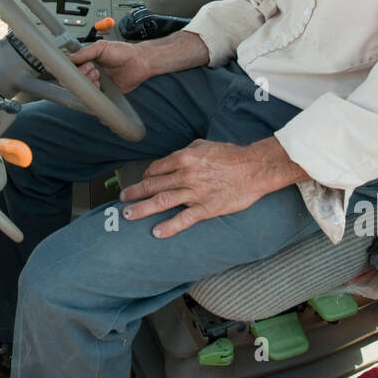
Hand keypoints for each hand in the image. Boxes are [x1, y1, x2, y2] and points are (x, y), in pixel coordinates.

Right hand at [68, 39, 153, 93]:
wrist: (139, 62)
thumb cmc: (124, 52)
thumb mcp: (102, 46)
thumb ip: (85, 52)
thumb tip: (70, 58)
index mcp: (89, 59)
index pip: (73, 65)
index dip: (74, 66)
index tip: (79, 65)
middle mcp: (91, 70)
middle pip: (76, 77)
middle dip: (82, 73)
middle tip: (92, 68)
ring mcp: (97, 81)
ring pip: (83, 86)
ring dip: (88, 81)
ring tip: (98, 74)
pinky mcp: (104, 91)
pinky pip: (93, 95)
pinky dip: (93, 91)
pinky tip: (99, 84)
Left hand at [118, 136, 307, 237]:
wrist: (255, 168)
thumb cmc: (231, 155)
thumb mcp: (204, 145)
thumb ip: (185, 152)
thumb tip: (171, 160)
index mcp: (184, 158)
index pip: (156, 169)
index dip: (146, 176)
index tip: (141, 182)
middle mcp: (186, 175)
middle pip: (153, 185)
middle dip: (135, 193)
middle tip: (122, 199)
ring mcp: (195, 193)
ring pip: (162, 201)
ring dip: (142, 209)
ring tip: (128, 215)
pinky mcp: (206, 209)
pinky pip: (184, 219)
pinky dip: (169, 227)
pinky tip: (156, 232)